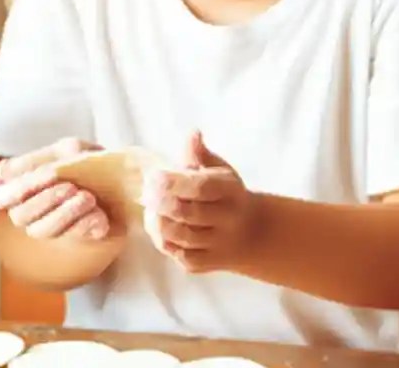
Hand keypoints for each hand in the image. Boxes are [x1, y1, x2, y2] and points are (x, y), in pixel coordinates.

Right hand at [0, 138, 110, 240]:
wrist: (124, 179)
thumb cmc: (86, 160)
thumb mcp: (68, 149)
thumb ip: (45, 158)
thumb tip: (17, 173)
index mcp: (18, 185)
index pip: (0, 196)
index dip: (17, 189)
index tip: (50, 172)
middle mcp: (27, 209)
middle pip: (20, 215)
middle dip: (45, 200)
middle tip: (71, 187)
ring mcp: (48, 226)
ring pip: (41, 230)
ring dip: (64, 214)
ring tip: (87, 198)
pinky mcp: (74, 238)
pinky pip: (72, 238)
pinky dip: (84, 225)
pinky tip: (98, 215)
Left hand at [143, 131, 259, 272]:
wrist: (253, 233)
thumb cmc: (226, 195)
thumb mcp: (220, 171)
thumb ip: (201, 155)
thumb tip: (193, 134)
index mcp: (232, 192)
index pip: (201, 187)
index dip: (174, 182)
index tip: (153, 175)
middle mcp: (229, 220)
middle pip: (187, 214)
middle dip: (160, 202)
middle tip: (145, 193)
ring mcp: (219, 245)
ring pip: (180, 237)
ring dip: (158, 222)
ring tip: (150, 208)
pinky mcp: (207, 264)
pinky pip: (179, 255)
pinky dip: (163, 241)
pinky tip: (159, 227)